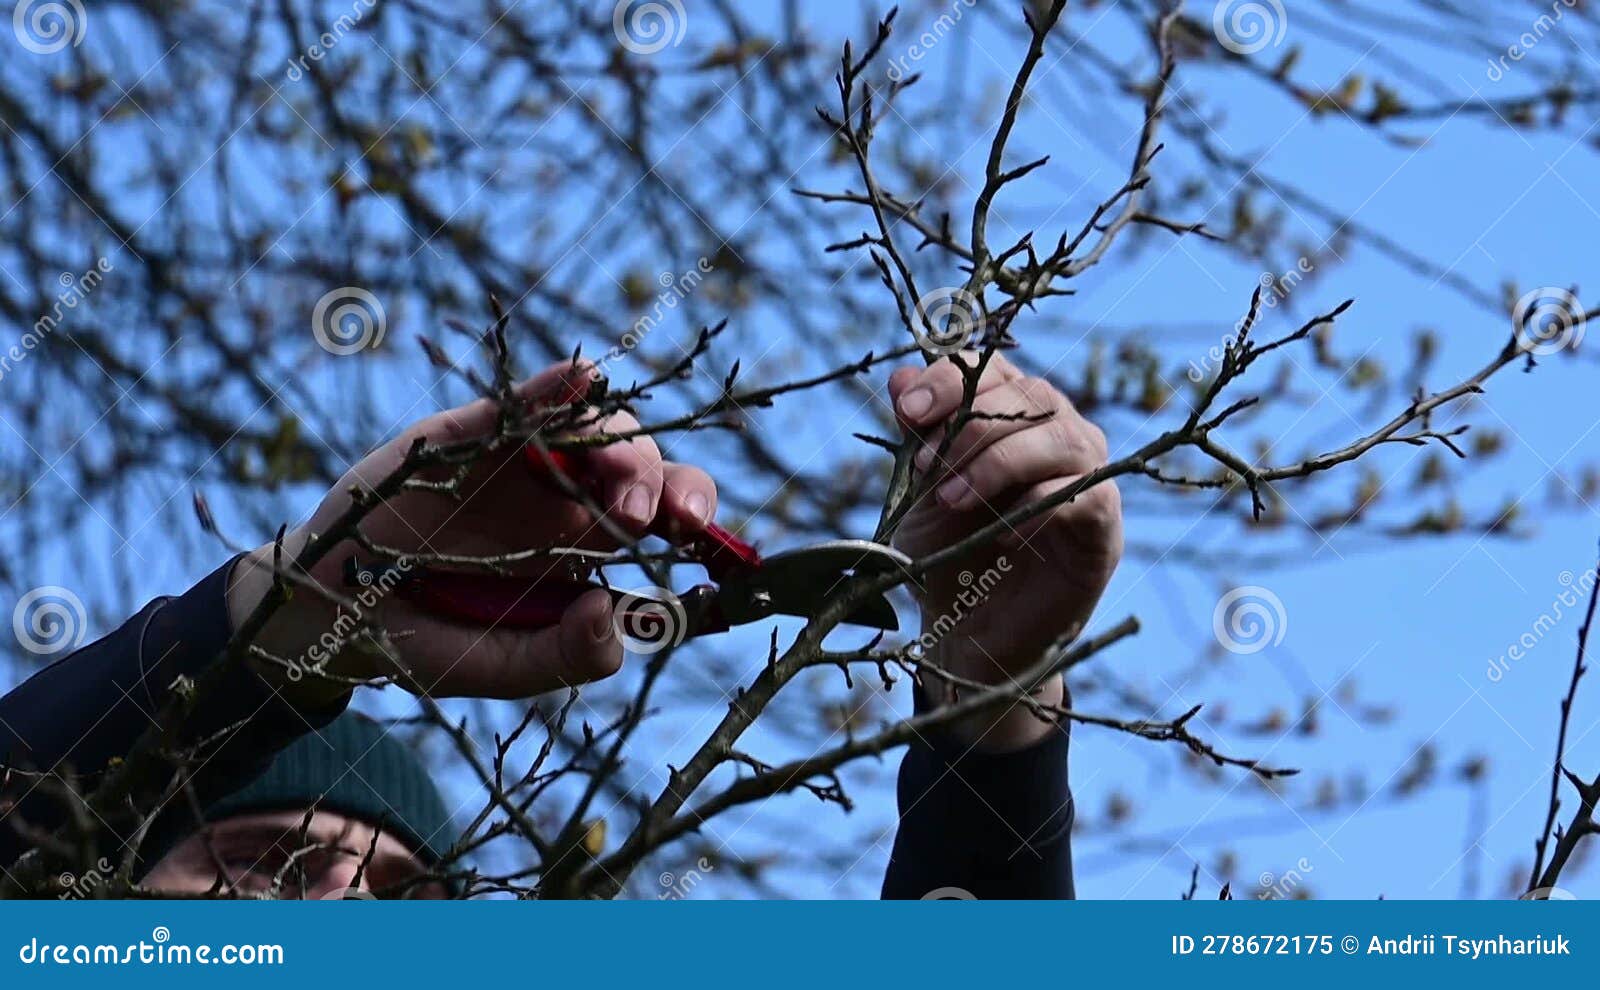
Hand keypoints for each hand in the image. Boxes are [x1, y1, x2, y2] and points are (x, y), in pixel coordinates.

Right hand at [227, 360, 717, 701]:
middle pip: (645, 469)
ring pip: (596, 430)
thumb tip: (613, 620)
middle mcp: (568, 496)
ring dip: (622, 448)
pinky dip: (555, 388)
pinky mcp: (468, 435)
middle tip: (664, 521)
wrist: (330, 611)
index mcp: (589, 549)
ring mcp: (522, 460)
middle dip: (671, 485)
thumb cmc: (429, 636)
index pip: (665, 521)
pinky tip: (580, 381)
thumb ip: (558, 657)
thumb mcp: (495, 665)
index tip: (701, 545)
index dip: (696, 524)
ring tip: (618, 489)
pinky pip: (520, 404)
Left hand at [888, 353, 1121, 749]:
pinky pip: (1083, 496)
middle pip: (1029, 395)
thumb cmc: (947, 554)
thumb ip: (917, 434)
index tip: (905, 412)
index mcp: (1013, 413)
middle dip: (968, 428)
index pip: (992, 370)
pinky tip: (1002, 533)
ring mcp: (1087, 476)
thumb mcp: (920, 491)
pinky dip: (1038, 507)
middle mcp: (1058, 432)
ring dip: (998, 463)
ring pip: (1058, 438)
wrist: (969, 634)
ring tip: (952, 500)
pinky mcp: (1103, 526)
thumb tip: (899, 375)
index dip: (949, 381)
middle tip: (924, 471)